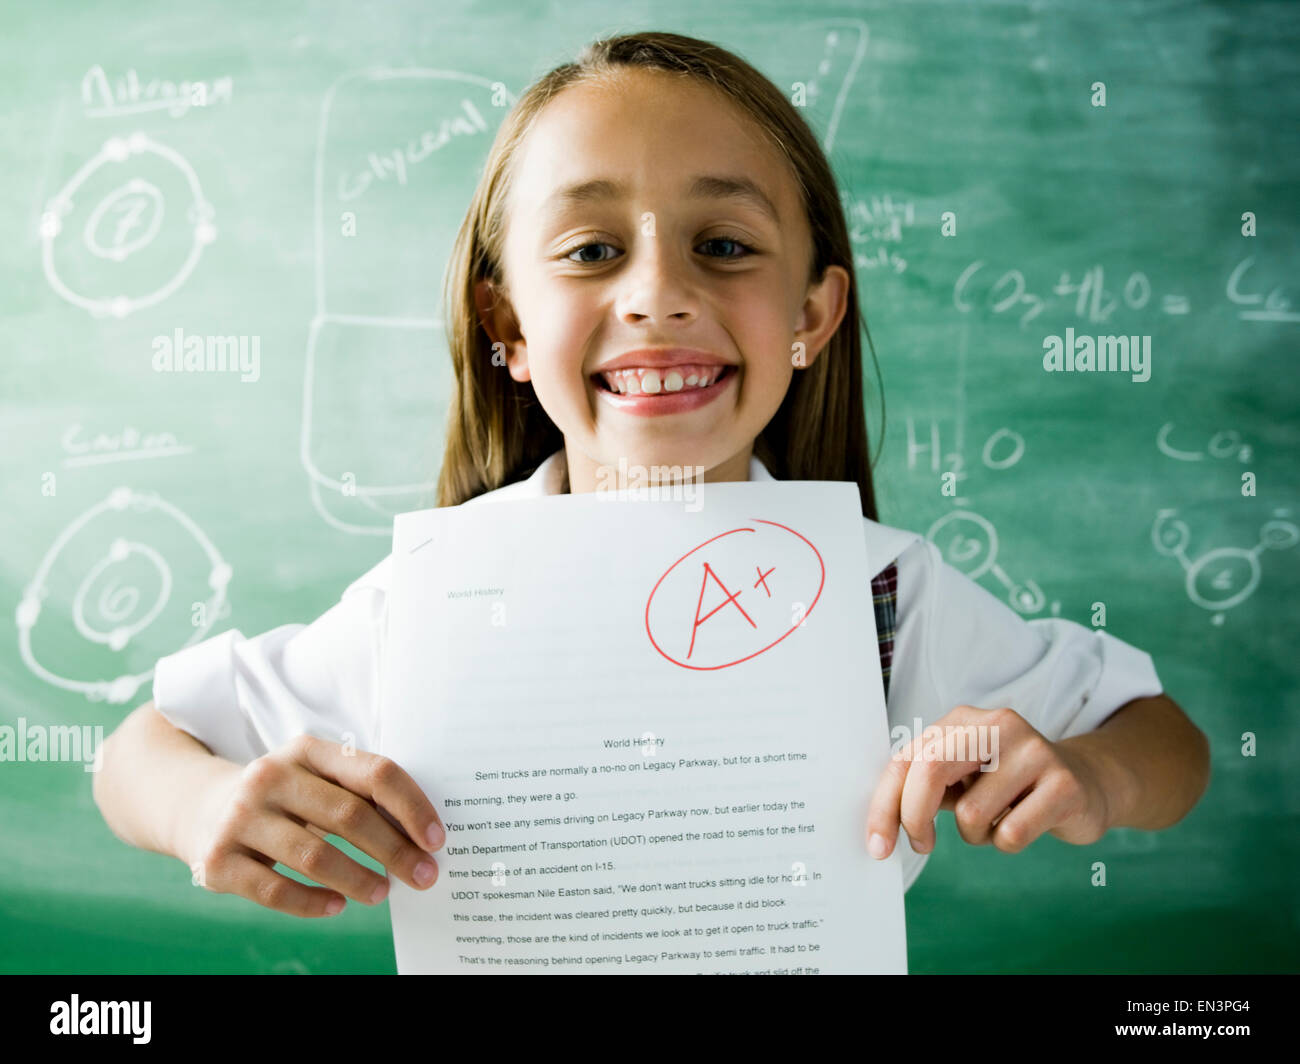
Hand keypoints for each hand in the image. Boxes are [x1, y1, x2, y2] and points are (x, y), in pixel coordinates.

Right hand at [179, 733, 445, 917]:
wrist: (198, 807)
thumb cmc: (284, 796)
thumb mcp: (315, 778)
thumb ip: (360, 794)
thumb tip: (421, 836)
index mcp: (307, 750)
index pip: (374, 773)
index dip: (411, 807)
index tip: (436, 839)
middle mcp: (271, 777)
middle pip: (349, 816)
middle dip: (394, 851)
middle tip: (423, 876)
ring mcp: (241, 818)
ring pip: (314, 855)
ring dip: (358, 879)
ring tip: (382, 892)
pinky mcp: (218, 859)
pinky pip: (274, 890)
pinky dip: (312, 902)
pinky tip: (337, 906)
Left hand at [865, 706, 1114, 859]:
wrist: (1088, 782)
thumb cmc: (1009, 783)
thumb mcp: (961, 776)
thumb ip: (921, 786)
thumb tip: (880, 824)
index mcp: (963, 720)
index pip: (907, 760)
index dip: (885, 805)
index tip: (877, 845)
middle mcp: (997, 724)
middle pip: (930, 772)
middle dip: (915, 818)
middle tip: (921, 844)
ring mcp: (1034, 751)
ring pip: (972, 814)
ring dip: (976, 834)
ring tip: (996, 821)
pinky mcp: (1063, 784)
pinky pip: (1011, 834)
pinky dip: (1007, 842)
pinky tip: (1024, 823)